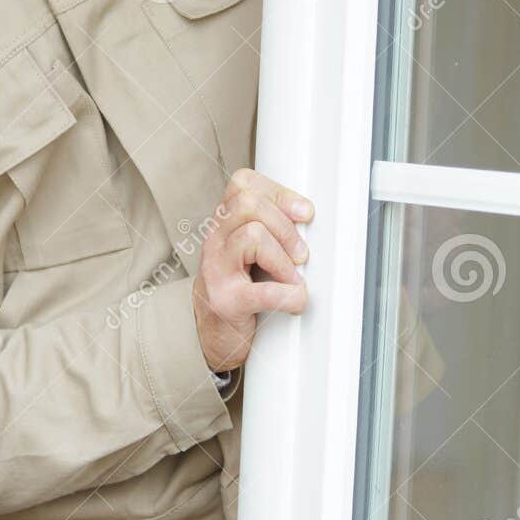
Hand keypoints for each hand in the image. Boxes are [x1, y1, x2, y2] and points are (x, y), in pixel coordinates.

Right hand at [192, 167, 313, 371]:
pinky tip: (295, 301)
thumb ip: (270, 230)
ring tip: (292, 278)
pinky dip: (290, 296)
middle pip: (248, 204)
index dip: (279, 193)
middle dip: (285, 227)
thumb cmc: (238, 291)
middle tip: (299, 254)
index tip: (303, 213)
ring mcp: (216, 271)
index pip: (243, 184)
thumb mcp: (249, 252)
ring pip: (253, 236)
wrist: (211, 335)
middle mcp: (215, 243)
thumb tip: (307, 219)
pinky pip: (265, 291)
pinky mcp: (226, 302)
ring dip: (284, 260)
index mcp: (223, 226)